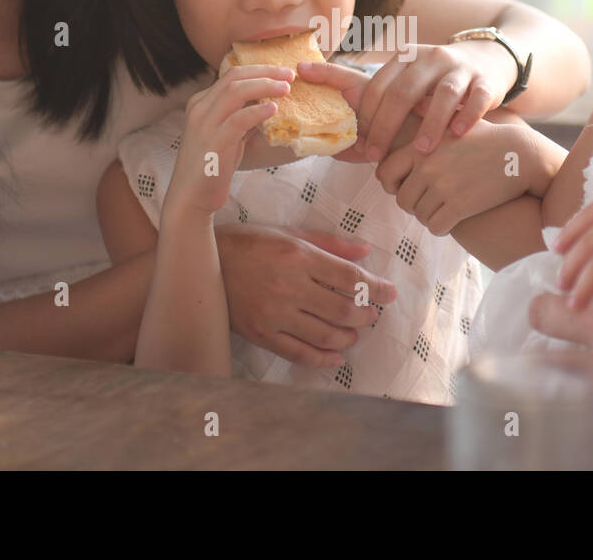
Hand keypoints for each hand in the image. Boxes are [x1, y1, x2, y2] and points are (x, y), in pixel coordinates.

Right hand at [167, 64, 293, 217]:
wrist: (192, 196)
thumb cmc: (213, 165)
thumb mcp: (228, 134)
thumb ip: (243, 117)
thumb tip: (270, 102)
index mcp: (202, 102)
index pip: (232, 75)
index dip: (259, 69)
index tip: (282, 72)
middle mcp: (200, 108)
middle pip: (235, 77)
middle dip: (265, 72)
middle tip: (290, 74)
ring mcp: (205, 124)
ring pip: (235, 92)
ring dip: (264, 86)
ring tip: (287, 88)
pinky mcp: (214, 141)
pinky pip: (238, 119)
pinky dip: (258, 111)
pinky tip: (274, 108)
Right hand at [213, 222, 398, 366]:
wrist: (202, 265)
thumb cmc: (248, 243)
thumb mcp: (288, 233)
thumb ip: (328, 244)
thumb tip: (365, 252)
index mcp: (298, 256)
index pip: (349, 277)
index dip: (375, 287)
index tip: (390, 293)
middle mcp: (288, 286)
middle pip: (343, 308)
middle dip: (366, 314)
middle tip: (372, 314)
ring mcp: (273, 313)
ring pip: (325, 334)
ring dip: (348, 336)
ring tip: (354, 332)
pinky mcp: (261, 333)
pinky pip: (299, 353)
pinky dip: (323, 359)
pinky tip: (336, 356)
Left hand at [296, 40, 516, 163]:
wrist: (488, 61)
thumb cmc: (437, 83)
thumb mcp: (408, 80)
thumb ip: (381, 100)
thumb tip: (342, 137)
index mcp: (406, 58)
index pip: (379, 86)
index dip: (366, 118)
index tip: (360, 147)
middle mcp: (431, 58)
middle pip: (404, 91)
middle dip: (387, 126)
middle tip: (377, 156)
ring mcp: (460, 68)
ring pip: (444, 94)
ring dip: (430, 124)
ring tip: (421, 152)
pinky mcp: (486, 80)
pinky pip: (477, 97)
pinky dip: (468, 115)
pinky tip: (457, 134)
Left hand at [375, 114, 536, 235]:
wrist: (521, 155)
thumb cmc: (488, 138)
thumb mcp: (458, 119)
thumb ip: (432, 114)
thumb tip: (416, 103)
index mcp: (420, 146)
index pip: (384, 173)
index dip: (392, 185)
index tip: (403, 188)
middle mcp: (427, 166)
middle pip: (402, 200)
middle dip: (414, 204)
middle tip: (429, 201)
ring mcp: (443, 187)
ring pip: (420, 215)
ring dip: (429, 216)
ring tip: (443, 208)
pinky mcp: (460, 206)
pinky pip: (436, 227)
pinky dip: (441, 227)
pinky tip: (452, 219)